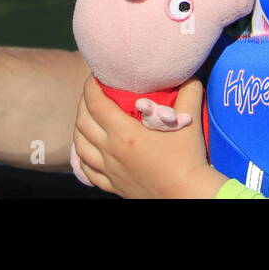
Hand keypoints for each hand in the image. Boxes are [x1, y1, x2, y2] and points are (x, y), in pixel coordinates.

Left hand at [73, 76, 227, 197]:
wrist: (188, 195)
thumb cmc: (188, 159)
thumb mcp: (189, 122)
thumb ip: (189, 93)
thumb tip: (189, 75)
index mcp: (125, 134)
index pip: (96, 104)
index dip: (90, 87)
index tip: (95, 77)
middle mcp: (111, 151)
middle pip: (83, 123)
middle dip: (83, 104)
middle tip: (92, 93)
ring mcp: (110, 170)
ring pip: (80, 146)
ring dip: (79, 128)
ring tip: (86, 118)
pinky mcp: (113, 185)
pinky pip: (87, 170)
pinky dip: (82, 157)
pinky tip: (87, 150)